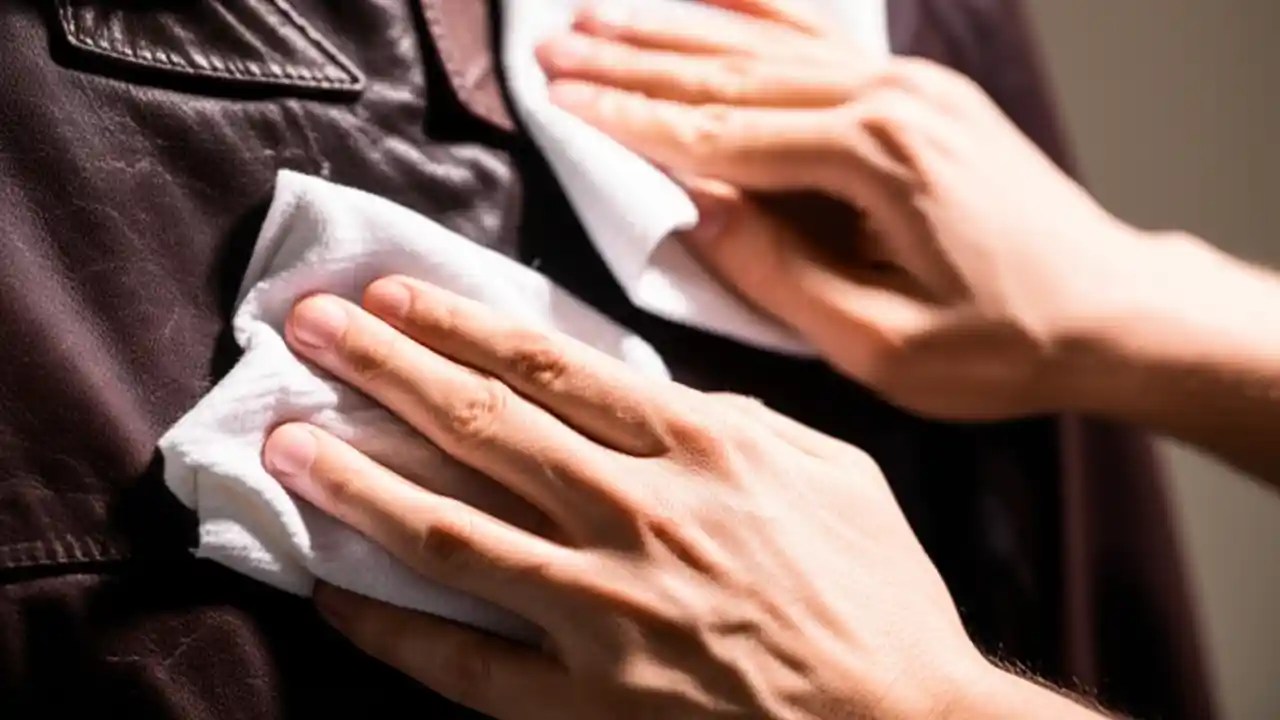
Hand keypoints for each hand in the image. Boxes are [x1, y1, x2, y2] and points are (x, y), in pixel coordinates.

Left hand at [260, 276, 1012, 718]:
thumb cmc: (878, 596)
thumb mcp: (830, 471)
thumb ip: (736, 424)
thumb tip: (655, 397)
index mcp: (703, 448)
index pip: (554, 368)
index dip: (460, 326)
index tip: (393, 296)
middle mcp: (642, 516)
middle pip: (486, 428)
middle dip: (387, 368)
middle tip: (310, 328)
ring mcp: (608, 612)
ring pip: (454, 531)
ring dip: (361, 480)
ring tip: (288, 442)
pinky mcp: (591, 702)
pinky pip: (465, 663)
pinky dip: (391, 627)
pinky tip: (332, 590)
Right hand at [538, 0, 1174, 420]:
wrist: (1112, 311)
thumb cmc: (1002, 342)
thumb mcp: (878, 341)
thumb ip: (775, 271)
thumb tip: (692, 211)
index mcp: (874, 158)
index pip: (719, 132)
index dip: (630, 119)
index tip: (560, 99)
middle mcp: (889, 99)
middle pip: (730, 73)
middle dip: (633, 61)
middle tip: (553, 47)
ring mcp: (909, 85)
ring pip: (766, 45)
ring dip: (675, 29)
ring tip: (597, 14)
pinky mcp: (919, 92)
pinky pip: (818, 40)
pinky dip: (754, 14)